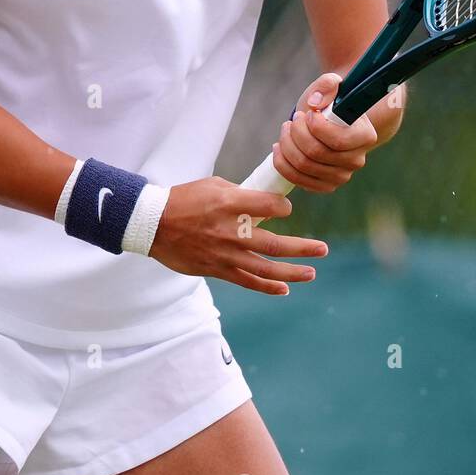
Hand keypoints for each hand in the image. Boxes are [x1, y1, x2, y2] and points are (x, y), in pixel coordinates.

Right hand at [150, 178, 328, 295]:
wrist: (153, 224)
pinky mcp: (216, 269)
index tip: (287, 210)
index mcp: (229, 204)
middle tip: (322, 250)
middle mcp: (230, 231)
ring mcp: (224, 253)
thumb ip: (241, 195)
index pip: (269, 207)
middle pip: (273, 244)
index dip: (283, 208)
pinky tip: (284, 288)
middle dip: (302, 248)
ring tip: (311, 273)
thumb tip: (266, 203)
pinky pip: (246, 281)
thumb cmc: (184, 199)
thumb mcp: (213, 186)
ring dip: (291, 272)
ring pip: (264, 268)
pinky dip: (266, 286)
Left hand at [273, 71, 377, 191]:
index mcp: (365, 136)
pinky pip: (297, 180)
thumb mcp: (330, 85)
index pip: (337, 140)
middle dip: (296, 133)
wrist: (328, 121)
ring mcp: (341, 176)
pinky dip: (282, 163)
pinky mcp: (325, 186)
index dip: (315, 126)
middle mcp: (356, 160)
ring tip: (286, 130)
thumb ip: (327, 85)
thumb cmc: (330, 102)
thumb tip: (315, 103)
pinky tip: (280, 147)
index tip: (308, 113)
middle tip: (293, 120)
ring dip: (287, 145)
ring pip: (303, 165)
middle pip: (315, 153)